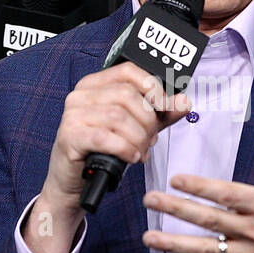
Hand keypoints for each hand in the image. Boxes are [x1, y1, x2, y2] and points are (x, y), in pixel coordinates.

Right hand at [40, 61, 191, 211]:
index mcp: (96, 85)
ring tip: (140, 151)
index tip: (165, 106)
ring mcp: (73, 115)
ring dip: (138, 138)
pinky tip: (130, 156)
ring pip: (118, 117)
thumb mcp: (138, 127)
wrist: (76, 181)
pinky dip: (124, 148)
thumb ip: (161, 114)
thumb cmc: (104, 151)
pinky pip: (105, 137)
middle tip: (150, 140)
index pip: (129, 71)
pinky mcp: (70, 136)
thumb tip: (183, 101)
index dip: (152, 87)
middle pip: (127, 95)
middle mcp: (81, 95)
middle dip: (147, 121)